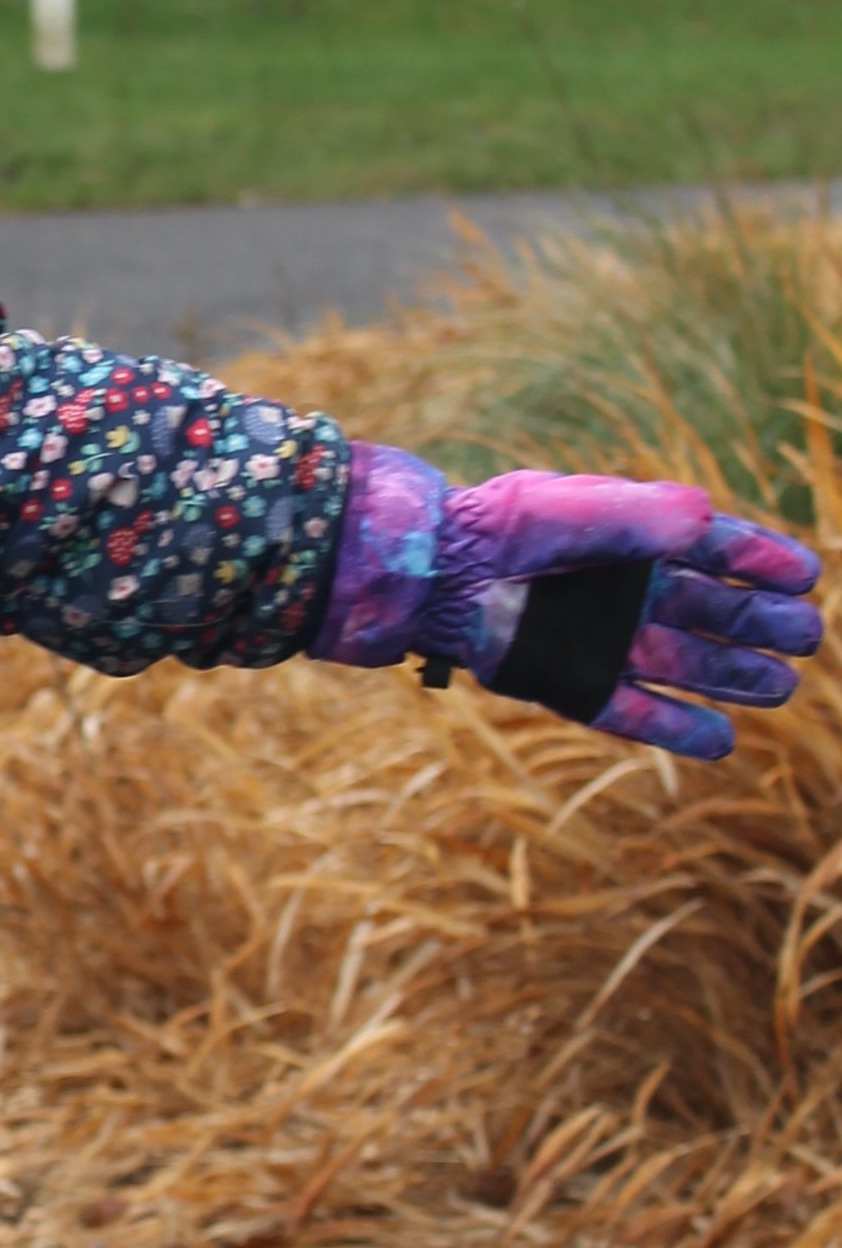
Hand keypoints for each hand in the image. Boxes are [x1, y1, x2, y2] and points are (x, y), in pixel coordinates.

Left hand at [318, 445, 820, 759]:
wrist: (441, 571)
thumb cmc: (509, 526)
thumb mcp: (584, 507)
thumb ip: (647, 514)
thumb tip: (707, 519)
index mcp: (637, 539)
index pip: (718, 549)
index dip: (764, 561)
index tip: (806, 576)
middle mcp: (628, 592)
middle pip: (714, 611)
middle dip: (763, 624)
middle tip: (806, 636)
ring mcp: (604, 639)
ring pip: (687, 663)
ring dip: (736, 676)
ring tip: (783, 685)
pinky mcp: (575, 682)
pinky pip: (637, 712)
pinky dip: (678, 729)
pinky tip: (724, 740)